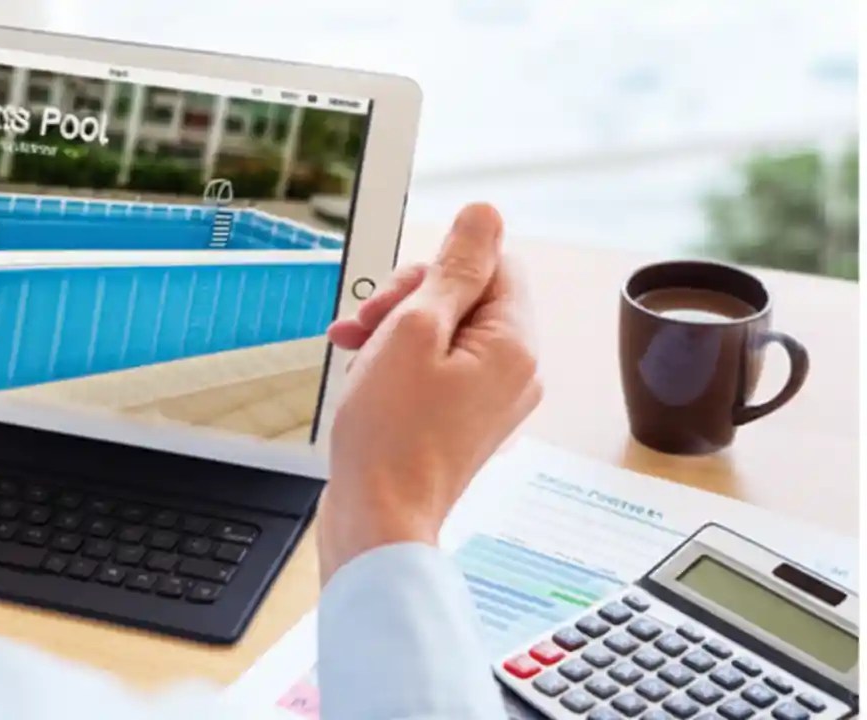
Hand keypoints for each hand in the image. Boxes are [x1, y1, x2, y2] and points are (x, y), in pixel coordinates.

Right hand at [318, 203, 541, 583]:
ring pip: (447, 332)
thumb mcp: (413, 330)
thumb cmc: (390, 434)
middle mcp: (516, 371)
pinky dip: (401, 361)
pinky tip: (365, 371)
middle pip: (469, 296)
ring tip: (354, 348)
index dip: (436, 268)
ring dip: (395, 329)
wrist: (379, 518)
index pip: (492, 264)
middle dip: (408, 300)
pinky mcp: (464, 420)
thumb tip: (485, 214)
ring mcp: (491, 400)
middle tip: (366, 324)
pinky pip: (439, 367)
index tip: (395, 298)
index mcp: (514, 344)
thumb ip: (453, 268)